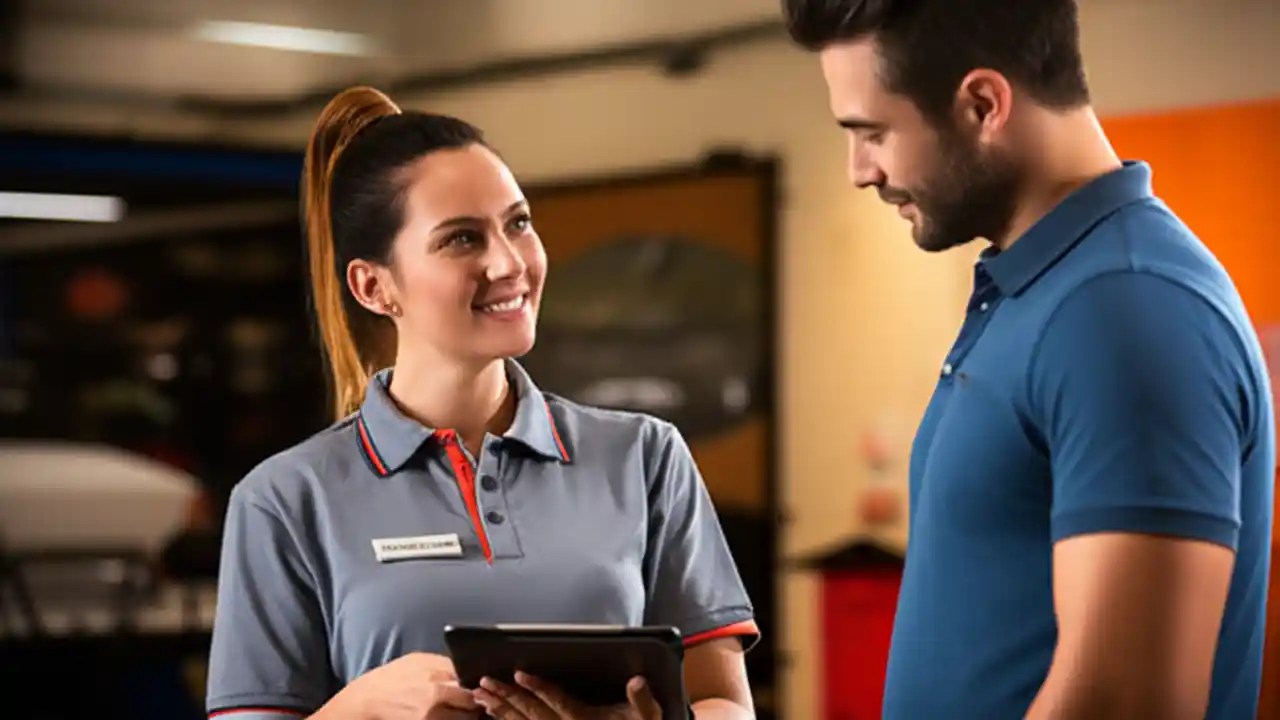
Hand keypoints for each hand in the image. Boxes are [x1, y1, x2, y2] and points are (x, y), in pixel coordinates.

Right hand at [315, 652, 479, 719]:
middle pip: (473, 700)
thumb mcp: (416, 660)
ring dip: (467, 715)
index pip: (471, 677)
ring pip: (466, 718)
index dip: (478, 682)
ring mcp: (433, 716)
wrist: (367, 702)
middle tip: (477, 701)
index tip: (481, 685)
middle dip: (476, 701)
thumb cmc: (392, 678)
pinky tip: (449, 717)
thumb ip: (443, 663)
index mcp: (437, 673)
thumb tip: (467, 668)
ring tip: (464, 711)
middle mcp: (437, 694)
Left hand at [473, 671, 661, 719]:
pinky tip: (494, 714)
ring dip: (502, 711)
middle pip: (533, 714)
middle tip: (485, 683)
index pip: (559, 702)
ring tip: (481, 697)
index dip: (539, 687)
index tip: (519, 674)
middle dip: (508, 697)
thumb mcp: (649, 719)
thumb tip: (637, 680)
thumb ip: (643, 701)